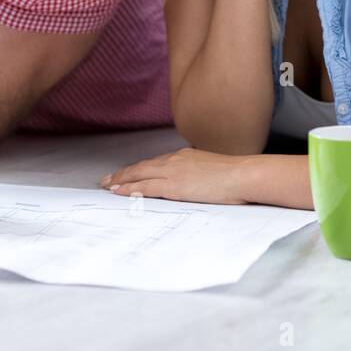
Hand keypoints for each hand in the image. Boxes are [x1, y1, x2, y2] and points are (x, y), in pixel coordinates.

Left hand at [99, 147, 253, 204]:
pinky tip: (120, 192)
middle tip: (106, 180)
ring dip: (121, 181)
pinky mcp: (174, 185)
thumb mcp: (213, 172)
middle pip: (142, 166)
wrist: (244, 175)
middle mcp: (175, 160)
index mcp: (185, 157)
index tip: (127, 174)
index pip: (155, 163)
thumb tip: (196, 184)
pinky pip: (146, 187)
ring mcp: (173, 172)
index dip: (138, 169)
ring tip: (107, 187)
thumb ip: (200, 175)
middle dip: (122, 174)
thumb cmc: (236, 176)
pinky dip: (130, 189)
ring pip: (139, 175)